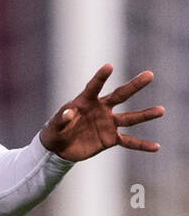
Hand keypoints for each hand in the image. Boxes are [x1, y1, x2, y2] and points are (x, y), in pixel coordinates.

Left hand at [39, 64, 163, 161]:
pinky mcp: (111, 139)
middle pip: (120, 95)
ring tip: (161, 110)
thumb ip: (60, 119)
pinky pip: (129, 141)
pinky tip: (156, 146)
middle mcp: (100, 109)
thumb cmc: (54, 132)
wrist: (59, 149)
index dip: (101, 77)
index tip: (109, 66)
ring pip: (130, 118)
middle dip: (134, 85)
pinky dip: (142, 144)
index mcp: (85, 101)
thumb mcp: (54, 126)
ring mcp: (108, 123)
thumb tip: (69, 113)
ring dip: (145, 115)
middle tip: (149, 74)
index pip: (94, 87)